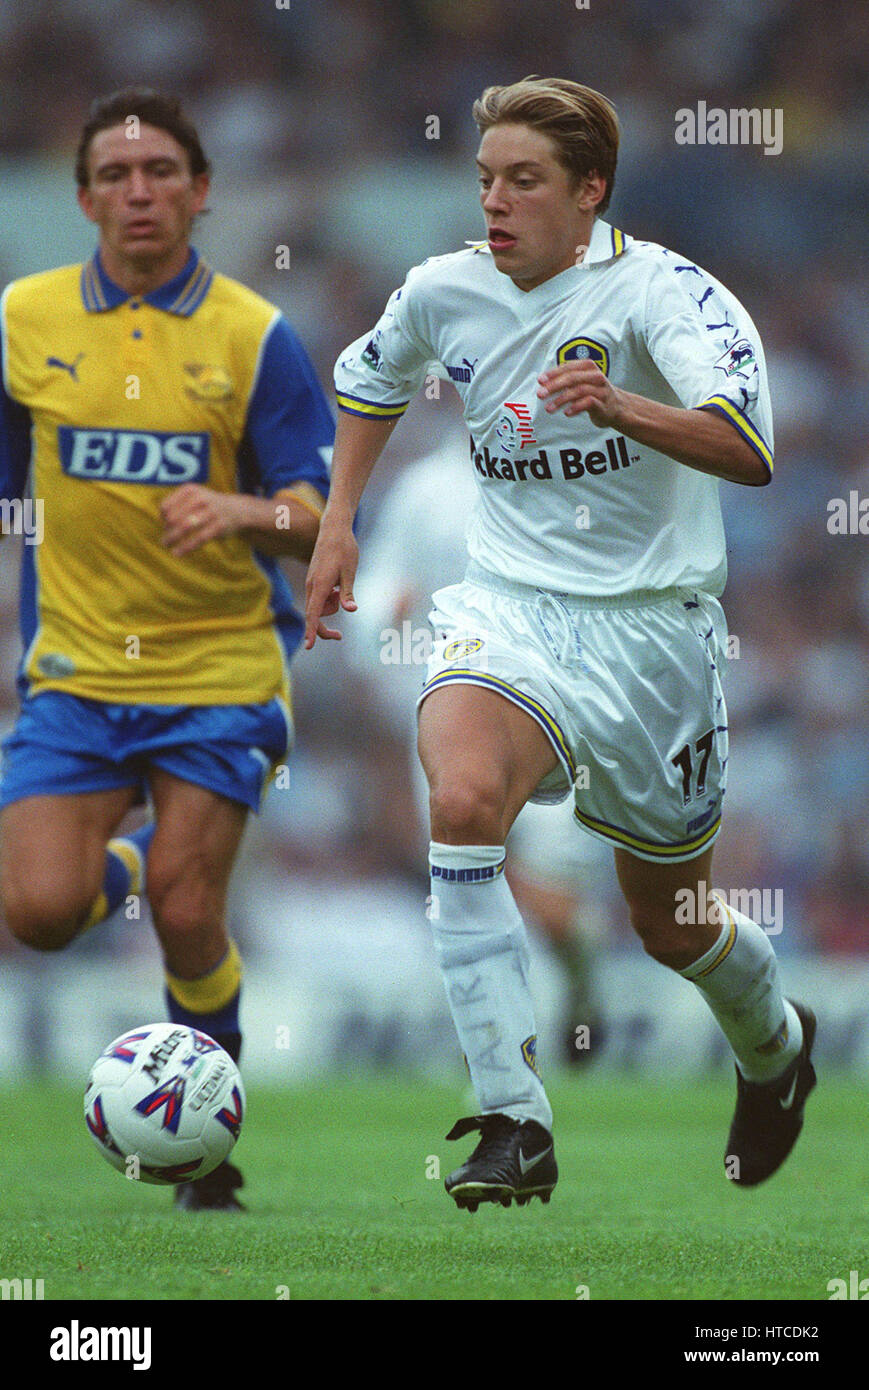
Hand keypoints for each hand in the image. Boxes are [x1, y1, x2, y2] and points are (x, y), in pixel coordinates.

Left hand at [160, 484, 248, 556]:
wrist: (237, 509)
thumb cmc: (208, 505)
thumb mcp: (193, 496)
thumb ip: (176, 506)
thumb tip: (163, 524)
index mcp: (190, 490)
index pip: (166, 507)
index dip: (162, 519)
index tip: (166, 526)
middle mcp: (200, 498)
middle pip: (174, 518)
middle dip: (167, 531)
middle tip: (165, 541)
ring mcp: (211, 511)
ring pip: (185, 527)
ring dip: (173, 538)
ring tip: (167, 546)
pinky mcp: (219, 526)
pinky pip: (199, 538)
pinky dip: (186, 547)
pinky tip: (177, 553)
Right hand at [304, 517, 358, 647]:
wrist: (334, 530)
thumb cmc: (344, 549)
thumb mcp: (350, 572)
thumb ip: (348, 593)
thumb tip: (351, 609)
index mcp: (320, 585)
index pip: (314, 614)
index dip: (312, 631)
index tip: (308, 645)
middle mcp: (312, 586)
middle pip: (314, 616)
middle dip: (325, 627)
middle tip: (339, 637)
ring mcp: (311, 583)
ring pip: (318, 607)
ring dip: (331, 606)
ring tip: (341, 588)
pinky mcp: (313, 580)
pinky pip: (319, 598)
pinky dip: (329, 598)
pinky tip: (337, 584)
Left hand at [537, 361, 623, 427]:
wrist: (616, 407)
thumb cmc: (594, 392)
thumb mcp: (579, 382)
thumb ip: (563, 380)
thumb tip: (543, 383)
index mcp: (588, 366)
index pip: (568, 367)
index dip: (553, 373)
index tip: (540, 380)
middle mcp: (595, 376)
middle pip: (572, 378)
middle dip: (554, 386)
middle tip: (541, 394)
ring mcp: (600, 389)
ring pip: (579, 391)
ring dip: (561, 400)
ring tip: (549, 408)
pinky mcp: (603, 403)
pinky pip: (588, 403)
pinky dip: (575, 407)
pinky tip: (566, 412)